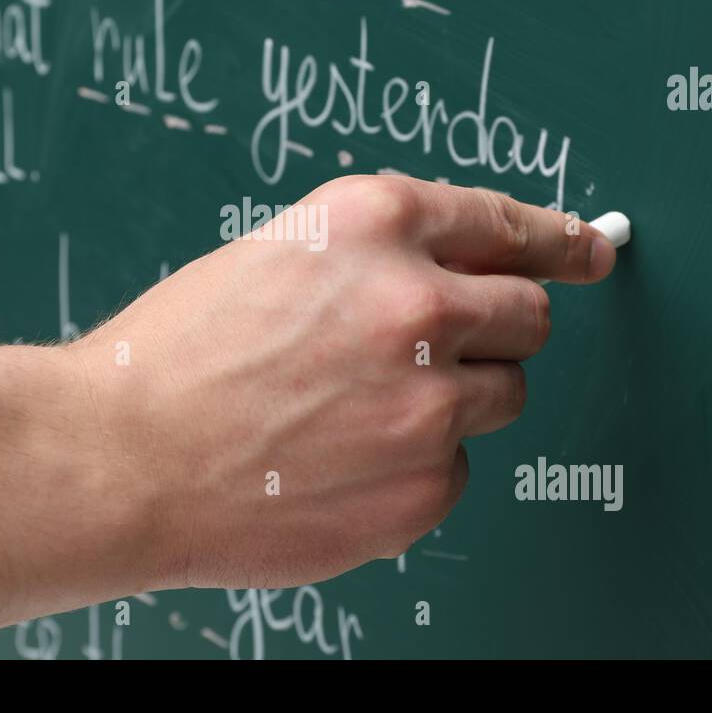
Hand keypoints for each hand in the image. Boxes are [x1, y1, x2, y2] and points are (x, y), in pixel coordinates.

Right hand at [79, 175, 616, 590]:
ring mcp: (427, 404)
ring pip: (503, 397)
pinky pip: (457, 468)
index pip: (509, 224)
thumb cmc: (177, 355)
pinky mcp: (423, 488)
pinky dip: (416, 466)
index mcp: (374, 224)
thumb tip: (466, 278)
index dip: (561, 240)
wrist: (119, 457)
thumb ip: (379, 257)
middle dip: (499, 329)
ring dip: (455, 400)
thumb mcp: (278, 255)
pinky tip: (340, 461)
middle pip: (529, 316)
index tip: (592, 250)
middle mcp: (416, 304)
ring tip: (358, 412)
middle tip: (439, 350)